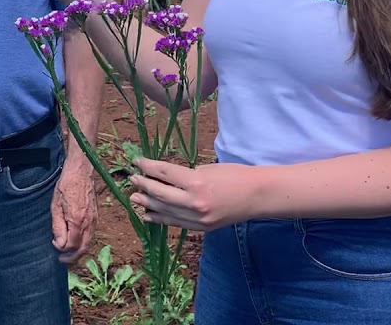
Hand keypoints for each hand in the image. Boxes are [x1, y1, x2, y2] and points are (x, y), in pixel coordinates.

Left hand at [51, 165, 97, 263]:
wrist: (80, 172)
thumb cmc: (65, 187)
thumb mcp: (56, 207)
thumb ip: (58, 227)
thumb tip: (59, 244)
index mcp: (77, 220)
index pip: (72, 245)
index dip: (62, 249)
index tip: (54, 245)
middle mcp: (88, 223)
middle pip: (84, 248)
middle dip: (73, 257)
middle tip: (63, 260)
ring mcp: (94, 220)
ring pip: (89, 242)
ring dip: (79, 251)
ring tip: (69, 254)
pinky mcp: (96, 216)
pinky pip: (91, 234)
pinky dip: (84, 242)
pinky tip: (76, 241)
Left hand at [128, 159, 257, 231]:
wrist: (257, 196)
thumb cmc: (235, 176)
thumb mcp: (208, 169)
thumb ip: (185, 176)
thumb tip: (164, 179)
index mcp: (196, 182)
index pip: (164, 173)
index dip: (148, 166)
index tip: (137, 162)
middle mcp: (194, 203)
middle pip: (160, 193)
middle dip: (144, 185)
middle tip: (133, 179)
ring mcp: (197, 218)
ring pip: (165, 211)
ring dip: (148, 203)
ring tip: (135, 197)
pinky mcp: (201, 228)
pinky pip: (175, 223)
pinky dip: (160, 218)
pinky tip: (149, 214)